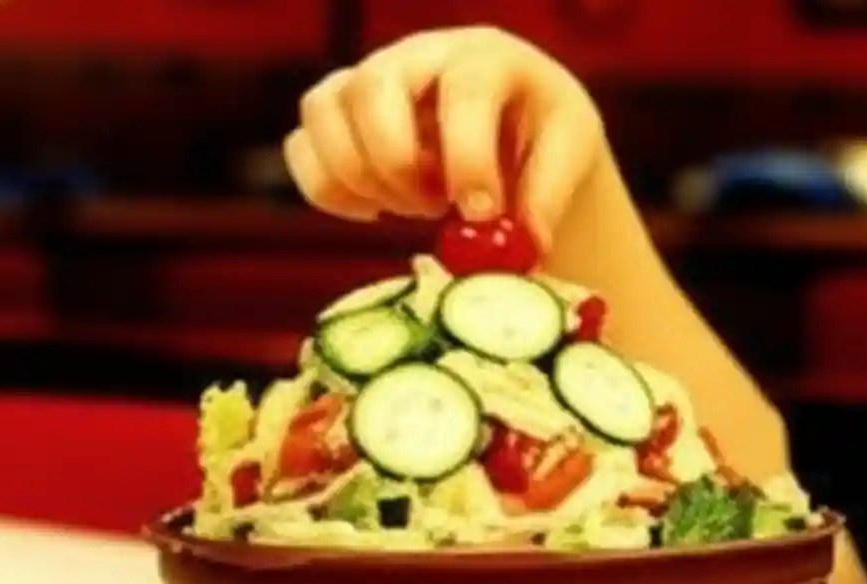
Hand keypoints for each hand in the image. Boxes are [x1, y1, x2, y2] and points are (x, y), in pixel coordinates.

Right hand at [283, 26, 605, 243]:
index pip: (465, 89)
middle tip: (432, 207)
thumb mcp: (566, 157)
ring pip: (323, 110)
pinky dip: (328, 191)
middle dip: (397, 164)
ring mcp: (369, 79)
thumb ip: (547, 198)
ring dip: (361, 177)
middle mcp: (419, 55)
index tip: (478, 214)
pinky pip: (300, 147)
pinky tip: (376, 209)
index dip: (467, 155)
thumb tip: (522, 246)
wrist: (514, 130)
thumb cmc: (540, 136)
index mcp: (486, 57)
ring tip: (414, 204)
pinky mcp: (336, 113)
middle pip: (373, 88)